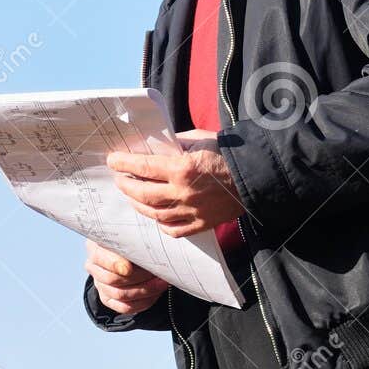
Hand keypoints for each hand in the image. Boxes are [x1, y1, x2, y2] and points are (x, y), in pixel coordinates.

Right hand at [84, 238, 166, 314]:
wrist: (128, 254)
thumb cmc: (130, 240)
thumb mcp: (129, 234)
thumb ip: (133, 237)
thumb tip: (148, 244)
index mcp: (95, 246)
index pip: (99, 257)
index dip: (114, 264)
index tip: (129, 268)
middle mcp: (93, 266)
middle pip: (111, 279)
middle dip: (139, 277)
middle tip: (157, 271)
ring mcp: (99, 284)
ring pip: (120, 295)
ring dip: (145, 290)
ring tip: (161, 282)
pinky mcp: (108, 298)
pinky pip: (124, 307)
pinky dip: (143, 302)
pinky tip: (156, 293)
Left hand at [108, 128, 244, 237]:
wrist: (255, 176)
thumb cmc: (226, 152)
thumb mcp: (198, 139)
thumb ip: (173, 144)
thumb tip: (153, 147)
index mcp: (182, 168)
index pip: (143, 167)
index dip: (124, 163)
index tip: (112, 161)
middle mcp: (184, 193)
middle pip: (143, 194)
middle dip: (126, 186)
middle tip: (119, 179)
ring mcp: (193, 211)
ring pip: (155, 213)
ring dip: (138, 204)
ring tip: (132, 196)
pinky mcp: (202, 224)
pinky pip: (174, 229)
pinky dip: (160, 223)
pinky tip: (155, 215)